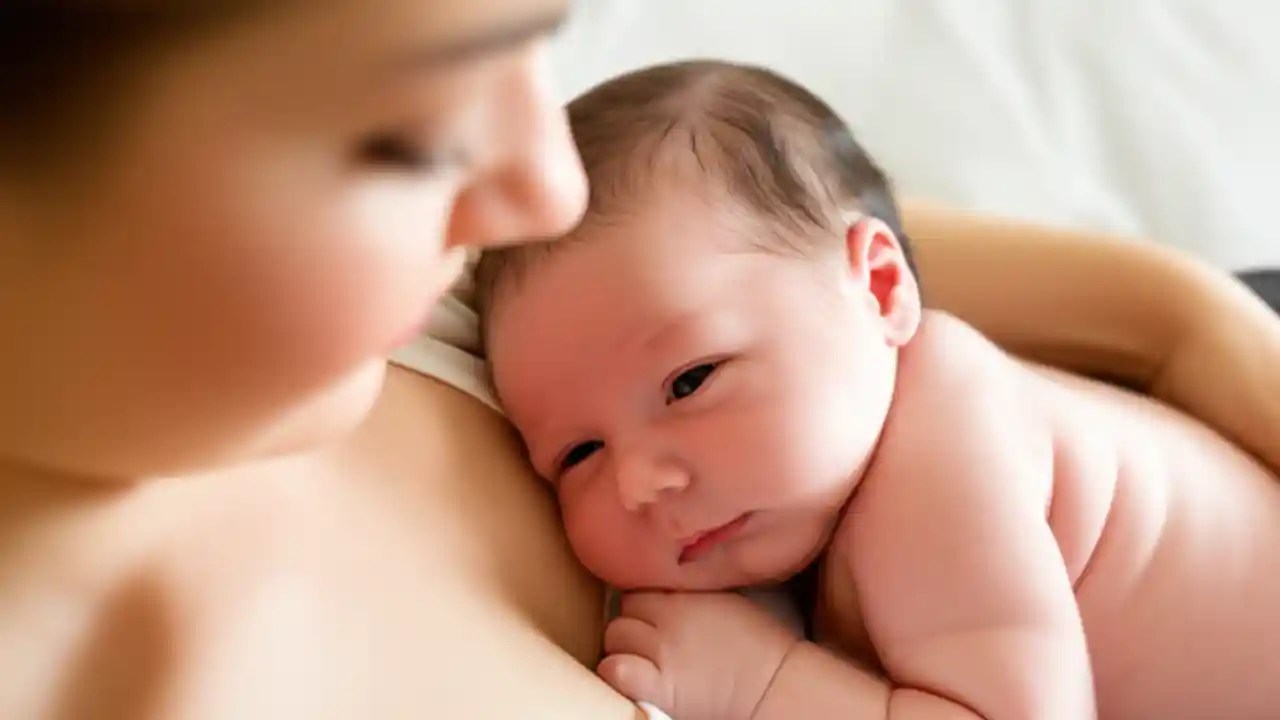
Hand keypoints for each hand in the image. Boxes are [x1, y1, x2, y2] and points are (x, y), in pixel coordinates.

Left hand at [599, 591, 800, 719]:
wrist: (771, 686)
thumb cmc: (756, 644)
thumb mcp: (725, 597)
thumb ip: (690, 588)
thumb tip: (665, 579)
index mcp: (686, 594)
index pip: (641, 585)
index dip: (645, 602)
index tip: (654, 615)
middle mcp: (669, 617)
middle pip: (625, 610)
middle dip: (634, 623)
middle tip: (652, 640)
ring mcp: (660, 651)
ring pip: (615, 636)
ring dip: (624, 647)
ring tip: (644, 660)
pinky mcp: (658, 685)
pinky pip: (614, 668)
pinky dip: (617, 671)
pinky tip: (635, 677)